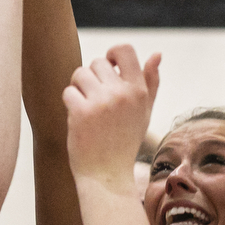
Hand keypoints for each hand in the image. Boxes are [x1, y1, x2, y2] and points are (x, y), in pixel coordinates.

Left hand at [63, 44, 160, 184]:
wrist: (107, 175)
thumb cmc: (125, 142)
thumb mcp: (144, 112)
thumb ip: (151, 82)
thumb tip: (157, 53)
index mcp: (139, 91)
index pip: (124, 49)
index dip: (111, 53)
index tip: (107, 68)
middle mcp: (122, 93)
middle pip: (96, 62)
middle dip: (92, 78)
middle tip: (96, 99)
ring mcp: (102, 102)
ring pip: (79, 74)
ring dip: (78, 88)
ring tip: (87, 107)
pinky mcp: (81, 112)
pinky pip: (68, 91)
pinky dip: (70, 103)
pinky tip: (79, 119)